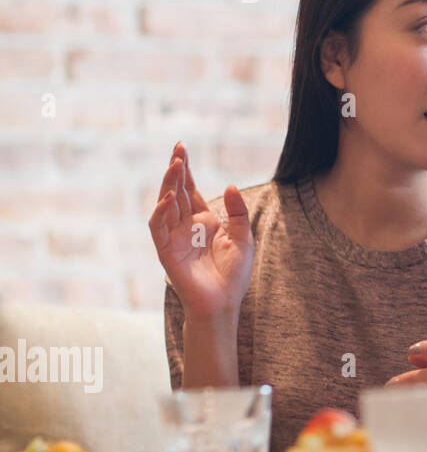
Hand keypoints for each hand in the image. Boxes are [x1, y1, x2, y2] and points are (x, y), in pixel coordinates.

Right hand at [147, 141, 253, 322]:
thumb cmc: (233, 274)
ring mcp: (173, 237)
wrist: (223, 303)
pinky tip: (169, 198)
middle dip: (176, 170)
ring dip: (168, 185)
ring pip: (165, 205)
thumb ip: (237, 212)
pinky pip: (158, 228)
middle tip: (178, 150)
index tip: (182, 148)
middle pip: (176, 192)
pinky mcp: (166, 251)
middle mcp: (185, 226)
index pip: (190, 190)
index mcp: (203, 221)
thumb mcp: (244, 238)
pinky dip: (161, 212)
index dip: (185, 170)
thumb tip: (229, 186)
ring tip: (175, 165)